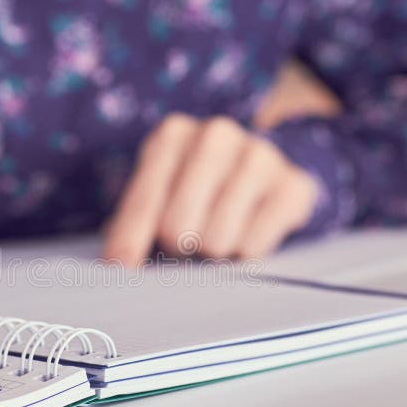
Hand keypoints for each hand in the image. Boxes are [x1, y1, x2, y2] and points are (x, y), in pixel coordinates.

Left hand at [104, 114, 317, 264]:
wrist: (263, 172)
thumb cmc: (196, 189)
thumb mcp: (159, 193)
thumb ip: (133, 224)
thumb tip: (114, 266)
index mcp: (172, 135)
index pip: (144, 204)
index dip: (129, 243)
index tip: (118, 271)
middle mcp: (216, 135)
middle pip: (178, 229)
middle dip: (179, 247)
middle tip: (189, 240)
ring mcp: (259, 156)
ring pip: (216, 241)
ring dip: (214, 250)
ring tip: (220, 229)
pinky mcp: (293, 185)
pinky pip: (253, 246)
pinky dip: (246, 252)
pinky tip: (248, 228)